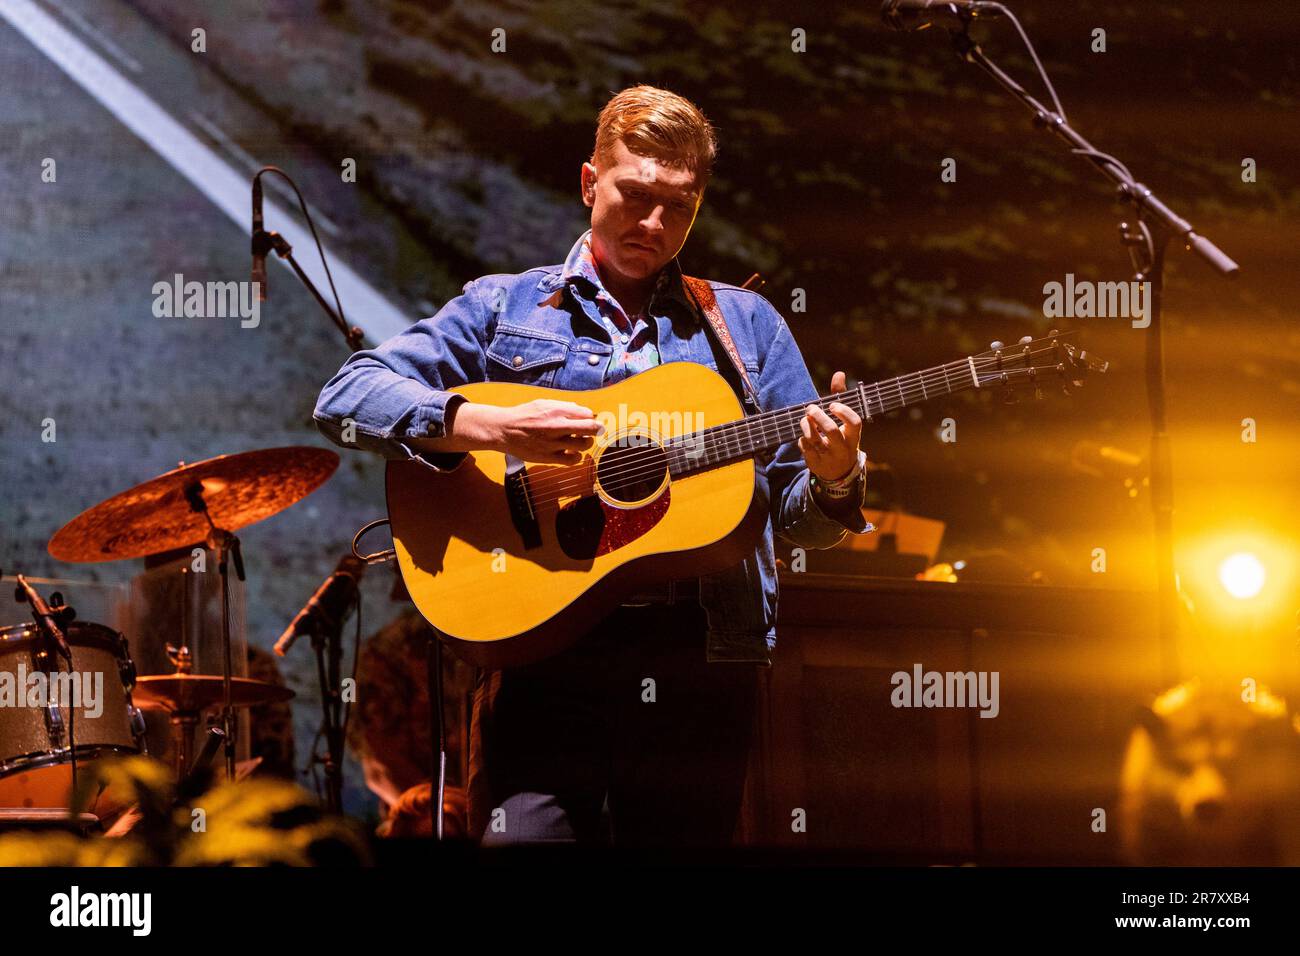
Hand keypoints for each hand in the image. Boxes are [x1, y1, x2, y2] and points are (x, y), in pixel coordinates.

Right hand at [469, 399, 603, 463]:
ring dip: (586, 443)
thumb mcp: (543, 403)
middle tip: (595, 431)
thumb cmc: (524, 415)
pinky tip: (572, 453)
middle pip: (590, 428)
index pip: (587, 414)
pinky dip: (576, 457)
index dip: (591, 418)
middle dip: (596, 429)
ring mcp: (553, 443)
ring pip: (583, 445)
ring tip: (579, 441)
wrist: (504, 429)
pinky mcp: (548, 457)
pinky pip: (572, 460)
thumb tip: (582, 410)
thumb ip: (564, 406)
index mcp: (556, 410)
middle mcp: (556, 426)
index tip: (589, 420)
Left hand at [798, 371, 862, 481]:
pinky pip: (805, 448)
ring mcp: (829, 457)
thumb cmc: (842, 438)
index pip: (855, 422)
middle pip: (831, 431)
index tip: (833, 405)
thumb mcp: (845, 422)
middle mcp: (843, 448)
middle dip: (819, 416)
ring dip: (807, 426)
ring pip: (815, 440)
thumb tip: (839, 373)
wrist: (840, 472)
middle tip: (811, 408)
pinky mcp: (816, 463)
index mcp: (853, 436)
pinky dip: (802, 438)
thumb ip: (840, 397)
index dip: (844, 412)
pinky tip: (804, 435)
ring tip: (804, 418)